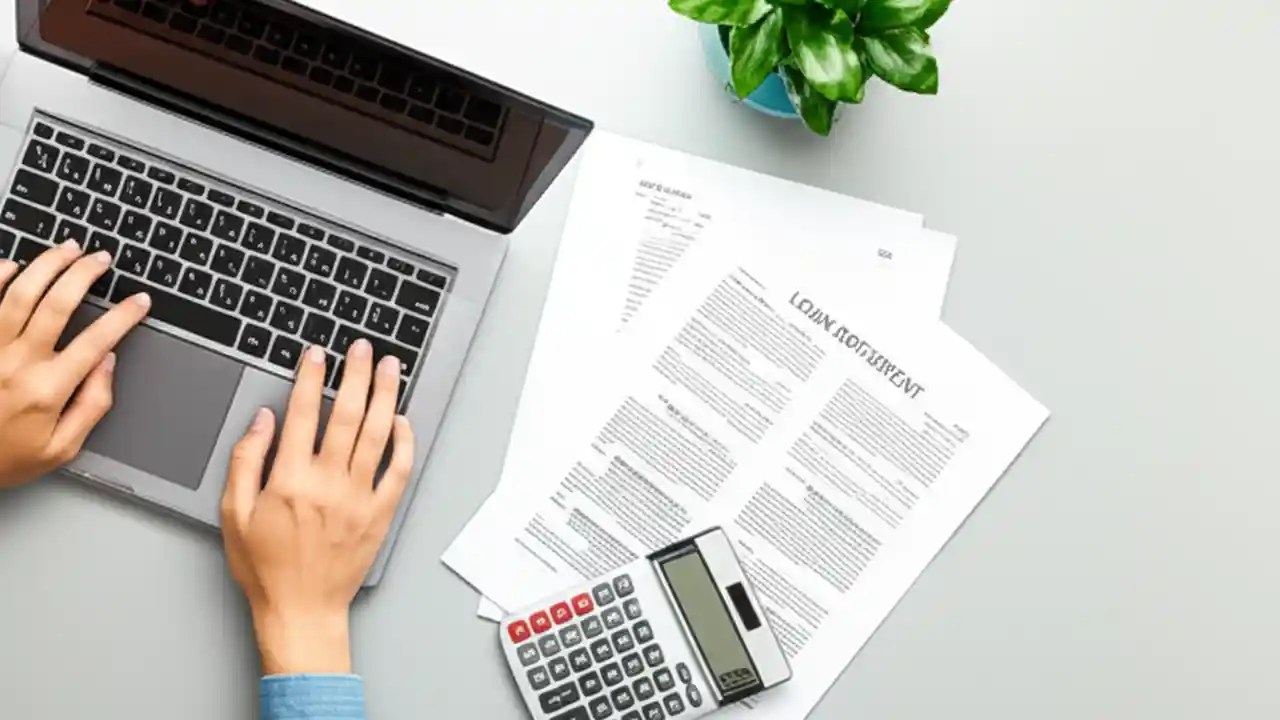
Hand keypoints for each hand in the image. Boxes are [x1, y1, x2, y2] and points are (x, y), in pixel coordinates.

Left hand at [0, 242, 150, 489]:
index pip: (96, 340)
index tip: (139, 301)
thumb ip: (92, 405)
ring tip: (68, 249)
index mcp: (48, 389)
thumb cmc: (1, 459)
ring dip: (48, 265)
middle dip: (85, 274)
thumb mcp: (61, 449)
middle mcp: (17, 363)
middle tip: (102, 259)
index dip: (123, 316)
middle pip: (57, 303)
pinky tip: (12, 264)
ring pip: (20, 292)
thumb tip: (106, 365)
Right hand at [221, 339, 414, 674]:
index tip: (317, 353)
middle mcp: (328, 483)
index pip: (304, 412)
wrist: (301, 610)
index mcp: (289, 479)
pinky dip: (404, 441)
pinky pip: (399, 469)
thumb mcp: (233, 513)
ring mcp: (359, 497)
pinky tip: (401, 420)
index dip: (311, 377)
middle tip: (361, 347)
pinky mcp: (381, 513)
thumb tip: (263, 419)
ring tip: (389, 368)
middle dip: (355, 374)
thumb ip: (246, 460)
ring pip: (377, 434)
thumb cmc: (265, 567)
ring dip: (384, 395)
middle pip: (347, 414)